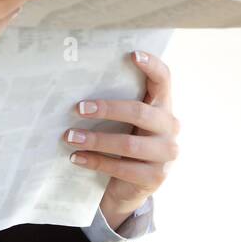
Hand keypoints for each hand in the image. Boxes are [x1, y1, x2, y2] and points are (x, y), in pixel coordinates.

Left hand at [63, 50, 177, 230]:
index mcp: (163, 106)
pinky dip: (95, 161)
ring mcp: (166, 155)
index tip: (132, 54)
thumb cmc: (125, 143)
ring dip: (94, 139)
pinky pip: (121, 168)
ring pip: (128, 144)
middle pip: (139, 112)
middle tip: (78, 109)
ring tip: (69, 136)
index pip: (164, 79)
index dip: (152, 65)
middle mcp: (170, 128)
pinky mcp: (154, 178)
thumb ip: (119, 104)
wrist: (132, 187)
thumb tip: (79, 82)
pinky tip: (76, 157)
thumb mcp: (127, 122)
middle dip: (106, 109)